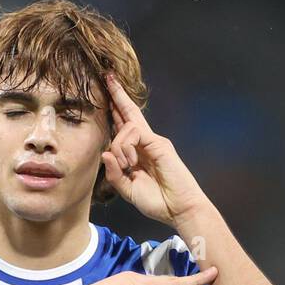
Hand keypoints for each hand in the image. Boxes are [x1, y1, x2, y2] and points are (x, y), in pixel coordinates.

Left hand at [100, 73, 210, 227]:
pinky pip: (134, 134)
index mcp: (140, 153)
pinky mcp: (159, 144)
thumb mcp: (128, 190)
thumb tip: (104, 154)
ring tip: (127, 165)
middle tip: (108, 75)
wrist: (179, 209)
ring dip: (119, 146)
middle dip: (117, 95)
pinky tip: (132, 162)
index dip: (116, 112)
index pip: (125, 127)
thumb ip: (115, 174)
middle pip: (130, 113)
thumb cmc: (158, 201)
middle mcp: (147, 143)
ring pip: (126, 128)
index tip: (107, 96)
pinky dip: (126, 147)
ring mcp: (154, 141)